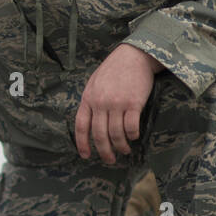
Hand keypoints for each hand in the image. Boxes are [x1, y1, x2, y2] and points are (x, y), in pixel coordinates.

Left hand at [74, 44, 162, 163]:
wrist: (134, 55)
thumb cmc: (114, 70)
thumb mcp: (95, 83)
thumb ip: (91, 101)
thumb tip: (90, 122)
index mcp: (88, 98)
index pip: (82, 126)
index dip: (82, 143)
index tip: (86, 155)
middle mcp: (100, 103)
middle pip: (99, 134)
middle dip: (104, 151)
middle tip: (110, 160)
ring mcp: (116, 103)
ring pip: (116, 133)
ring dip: (120, 145)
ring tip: (125, 150)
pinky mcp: (133, 103)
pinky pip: (131, 126)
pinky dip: (132, 135)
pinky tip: (134, 137)